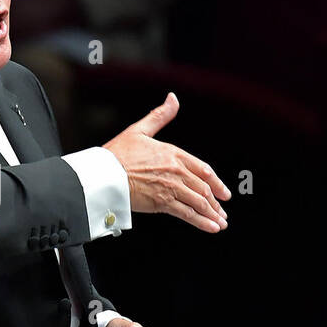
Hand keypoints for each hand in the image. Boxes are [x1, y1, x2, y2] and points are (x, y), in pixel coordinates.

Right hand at [102, 93, 230, 231]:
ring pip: (198, 202)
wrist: (103, 174)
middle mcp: (176, 170)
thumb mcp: (140, 129)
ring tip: (220, 224)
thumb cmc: (117, 153)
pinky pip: (188, 214)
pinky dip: (202, 222)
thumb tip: (173, 98)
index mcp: (174, 153)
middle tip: (222, 214)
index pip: (203, 169)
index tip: (224, 193)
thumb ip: (160, 116)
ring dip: (212, 214)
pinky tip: (211, 228)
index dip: (216, 183)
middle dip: (215, 203)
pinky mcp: (163, 203)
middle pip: (203, 188)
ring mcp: (171, 187)